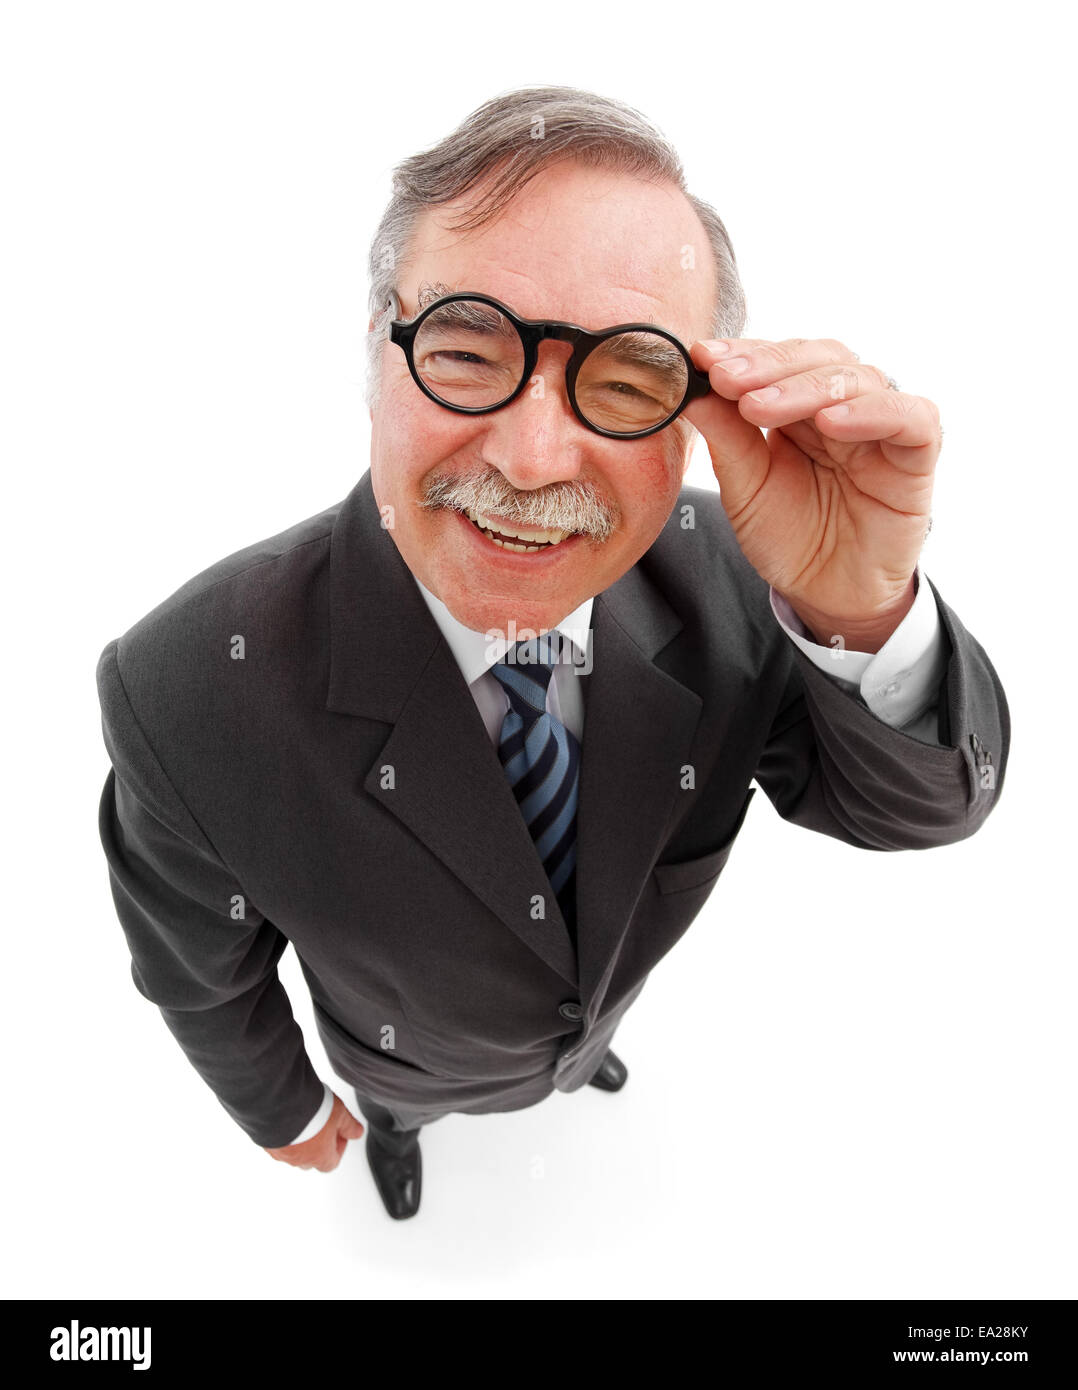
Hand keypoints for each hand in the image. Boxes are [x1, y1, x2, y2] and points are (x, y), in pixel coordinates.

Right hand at [264, 1092, 364, 1172]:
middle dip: (317, 1145)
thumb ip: (349, 1126)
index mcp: (319, 1157)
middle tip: (321, 1125)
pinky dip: (283, 1134)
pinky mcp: (266, 1142)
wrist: (279, 1103)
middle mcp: (298, 1160)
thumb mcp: (340, 1113)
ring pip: (292, 1152)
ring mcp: (280, 1152)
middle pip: (311, 1160)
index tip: (339, 1134)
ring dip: (299, 1140)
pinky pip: (276, 1143)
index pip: (331, 1163)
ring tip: (304, 1118)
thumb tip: (357, 1133)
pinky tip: (287, 1117)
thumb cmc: (310, 1110)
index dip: (338, 1148)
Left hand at [685, 337, 940, 651]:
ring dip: (805, 387)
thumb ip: (726, 436)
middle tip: (727, 379)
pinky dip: (872, 412)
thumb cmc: (789, 537)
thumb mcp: (745, 486)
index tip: (703, 356)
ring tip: (759, 406)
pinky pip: (910, 418)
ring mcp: (881, 428)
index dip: (744, 353)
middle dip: (768, 366)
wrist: (826, 595)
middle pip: (818, 358)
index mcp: (800, 406)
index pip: (779, 360)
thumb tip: (688, 387)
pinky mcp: (916, 457)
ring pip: (859, 379)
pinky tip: (829, 422)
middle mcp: (844, 406)